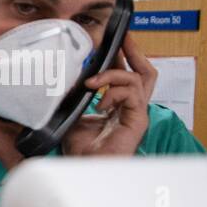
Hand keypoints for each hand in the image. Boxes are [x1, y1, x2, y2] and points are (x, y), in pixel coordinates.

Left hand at [62, 33, 155, 156]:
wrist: (84, 168)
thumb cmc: (79, 149)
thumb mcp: (72, 116)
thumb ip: (73, 98)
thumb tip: (62, 79)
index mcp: (118, 106)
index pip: (126, 76)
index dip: (120, 58)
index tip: (110, 43)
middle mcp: (130, 108)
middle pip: (144, 72)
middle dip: (134, 52)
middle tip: (123, 38)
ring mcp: (136, 114)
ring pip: (138, 78)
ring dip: (113, 74)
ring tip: (91, 82)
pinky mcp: (138, 121)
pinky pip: (133, 94)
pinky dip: (114, 92)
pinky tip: (99, 102)